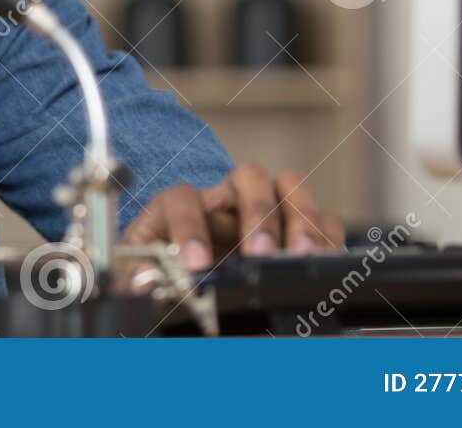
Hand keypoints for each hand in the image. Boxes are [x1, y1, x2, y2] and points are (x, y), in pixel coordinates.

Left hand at [122, 162, 343, 269]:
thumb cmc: (159, 270)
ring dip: (299, 218)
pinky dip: (327, 237)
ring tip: (300, 256)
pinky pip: (322, 219)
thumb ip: (134, 278)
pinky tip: (323, 264)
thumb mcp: (136, 274)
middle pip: (247, 176)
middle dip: (255, 212)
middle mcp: (224, 200)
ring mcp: (263, 211)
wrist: (186, 278)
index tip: (194, 263)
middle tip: (258, 253)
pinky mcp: (294, 231)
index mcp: (180, 205)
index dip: (189, 226)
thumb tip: (141, 285)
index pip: (183, 198)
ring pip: (289, 187)